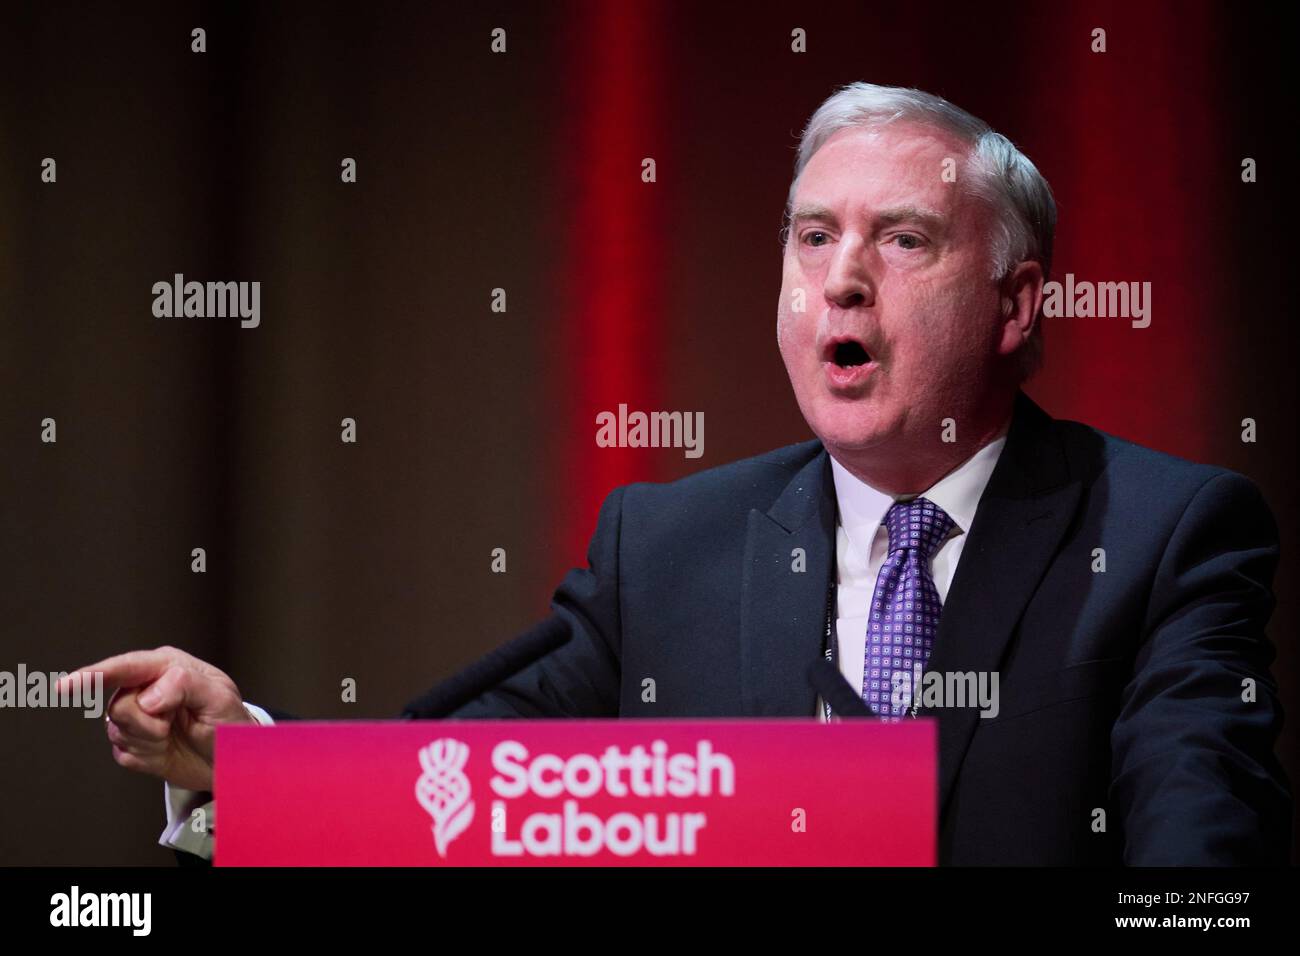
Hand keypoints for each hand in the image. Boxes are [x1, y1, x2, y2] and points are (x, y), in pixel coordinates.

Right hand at [61, 646, 253, 791]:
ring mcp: (135, 716)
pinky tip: (166, 751)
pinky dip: (148, 757)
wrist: (230, 759)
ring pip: (117, 730)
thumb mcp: (219, 698)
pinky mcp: (131, 743)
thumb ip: (186, 685)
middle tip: (174, 724)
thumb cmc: (229, 722)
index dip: (94, 675)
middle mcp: (145, 686)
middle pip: (119, 705)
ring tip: (173, 736)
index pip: (125, 667)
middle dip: (147, 723)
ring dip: (149, 741)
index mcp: (166, 666)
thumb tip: (148, 696)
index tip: (66, 686)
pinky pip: (124, 753)